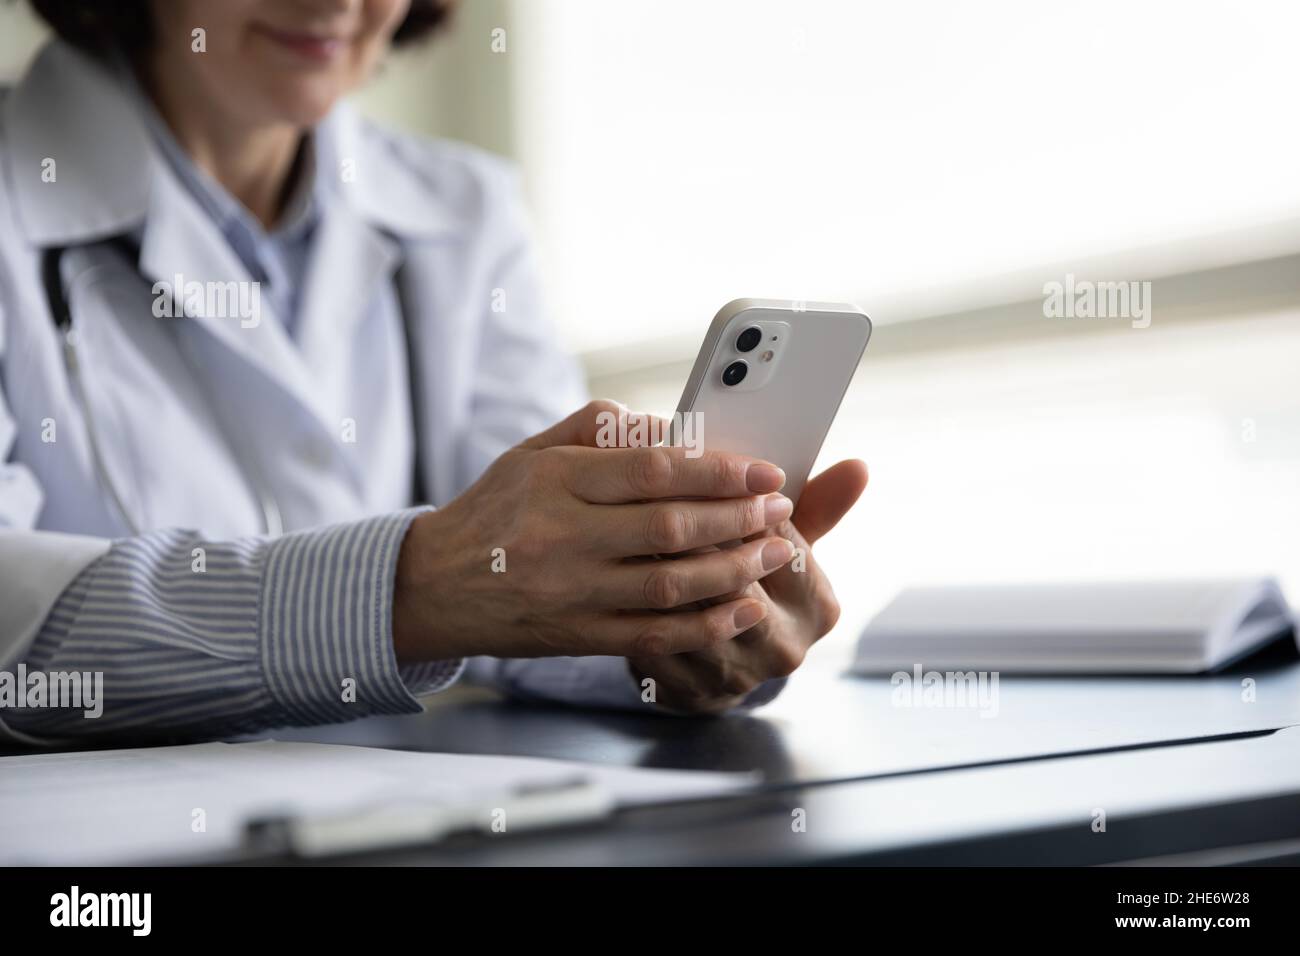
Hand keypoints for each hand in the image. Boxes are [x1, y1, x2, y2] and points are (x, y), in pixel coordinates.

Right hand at [392, 401, 797, 662]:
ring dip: (734, 569)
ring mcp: (572, 593)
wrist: (433, 586)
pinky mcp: (578, 636)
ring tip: (774, 552)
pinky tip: (744, 608)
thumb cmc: (495, 508)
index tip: (764, 471)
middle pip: (670, 528)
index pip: (652, 471)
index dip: (718, 472)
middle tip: (780, 508)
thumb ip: (599, 428)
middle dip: (738, 518)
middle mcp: (563, 537)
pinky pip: (654, 635)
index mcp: (555, 480)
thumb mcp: (532, 451)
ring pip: (669, 584)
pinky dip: (706, 625)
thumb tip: (674, 428)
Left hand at [628, 459, 867, 713]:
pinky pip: (657, 638)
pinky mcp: (691, 689)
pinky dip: (634, 601)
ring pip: (692, 607)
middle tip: (655, 487)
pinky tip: (615, 568)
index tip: (701, 466)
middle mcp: (785, 645)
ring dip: (659, 563)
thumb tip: (858, 466)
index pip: (779, 539)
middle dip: (695, 529)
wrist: (721, 669)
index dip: (737, 500)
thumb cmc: (757, 587)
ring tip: (628, 522)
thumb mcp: (791, 548)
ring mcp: (738, 673)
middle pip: (735, 575)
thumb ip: (819, 506)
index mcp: (818, 605)